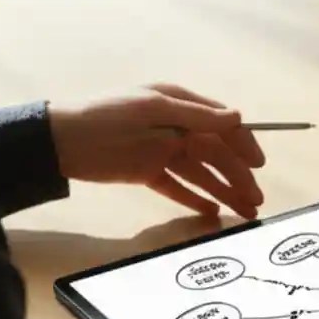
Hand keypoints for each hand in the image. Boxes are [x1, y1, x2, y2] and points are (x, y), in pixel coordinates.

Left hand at [47, 84, 266, 218]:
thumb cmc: (107, 118)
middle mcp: (175, 127)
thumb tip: (237, 117)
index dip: (243, 144)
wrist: (60, 141)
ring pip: (201, 173)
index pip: (221, 124)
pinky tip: (212, 214)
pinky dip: (194, 199)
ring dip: (223, 191)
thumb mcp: (153, 111)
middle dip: (238, 176)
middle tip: (256, 202)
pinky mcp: (147, 173)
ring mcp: (161, 151)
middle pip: (215, 153)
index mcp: (178, 104)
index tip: (259, 166)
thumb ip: (196, 117)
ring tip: (243, 213)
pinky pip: (177, 187)